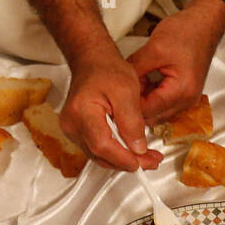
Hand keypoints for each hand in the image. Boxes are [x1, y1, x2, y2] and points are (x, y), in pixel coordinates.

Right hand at [60, 48, 162, 171]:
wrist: (93, 62)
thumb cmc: (106, 70)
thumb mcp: (127, 91)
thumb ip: (132, 121)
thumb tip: (138, 148)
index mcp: (81, 112)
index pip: (101, 145)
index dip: (123, 158)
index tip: (141, 162)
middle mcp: (72, 124)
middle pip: (101, 155)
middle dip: (128, 162)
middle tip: (151, 161)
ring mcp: (73, 131)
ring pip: (100, 156)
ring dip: (124, 161)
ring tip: (147, 157)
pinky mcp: (79, 134)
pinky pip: (98, 150)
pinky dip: (117, 154)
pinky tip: (132, 152)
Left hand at [127, 0, 224, 124]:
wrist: (205, 24)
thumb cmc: (187, 32)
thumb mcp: (155, 48)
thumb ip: (135, 68)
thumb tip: (119, 83)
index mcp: (182, 90)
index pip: (149, 110)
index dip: (130, 104)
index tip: (117, 95)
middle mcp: (187, 100)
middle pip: (154, 116)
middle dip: (137, 104)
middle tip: (124, 87)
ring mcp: (186, 99)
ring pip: (157, 111)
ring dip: (144, 100)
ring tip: (136, 81)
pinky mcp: (184, 94)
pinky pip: (163, 103)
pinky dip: (151, 96)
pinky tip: (145, 81)